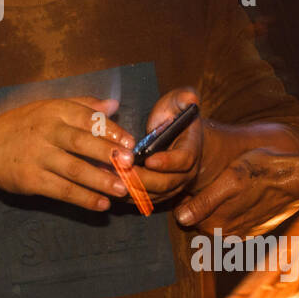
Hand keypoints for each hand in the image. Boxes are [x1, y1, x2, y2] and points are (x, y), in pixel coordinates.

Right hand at [0, 97, 135, 212]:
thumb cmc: (22, 126)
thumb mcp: (47, 108)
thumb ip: (82, 106)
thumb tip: (114, 105)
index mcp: (52, 111)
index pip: (86, 118)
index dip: (110, 130)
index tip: (131, 142)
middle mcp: (45, 132)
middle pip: (81, 143)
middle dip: (108, 153)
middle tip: (130, 164)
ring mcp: (37, 157)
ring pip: (74, 170)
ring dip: (100, 180)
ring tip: (123, 189)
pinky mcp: (30, 180)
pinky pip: (62, 190)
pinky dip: (83, 198)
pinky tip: (101, 204)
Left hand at [110, 88, 204, 202]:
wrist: (177, 136)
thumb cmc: (174, 115)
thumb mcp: (180, 102)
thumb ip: (184, 98)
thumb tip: (190, 97)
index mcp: (191, 150)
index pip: (183, 160)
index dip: (167, 162)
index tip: (149, 159)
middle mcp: (184, 173)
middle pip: (165, 183)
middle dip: (142, 178)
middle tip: (122, 170)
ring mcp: (170, 186)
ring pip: (152, 195)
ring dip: (131, 188)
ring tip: (110, 178)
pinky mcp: (156, 194)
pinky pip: (141, 199)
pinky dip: (124, 194)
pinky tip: (107, 184)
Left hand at [174, 148, 298, 234]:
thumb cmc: (262, 171)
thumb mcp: (230, 179)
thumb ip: (205, 201)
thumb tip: (181, 218)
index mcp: (217, 224)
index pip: (184, 214)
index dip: (184, 196)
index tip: (192, 180)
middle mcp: (228, 235)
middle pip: (200, 218)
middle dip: (199, 202)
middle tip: (209, 179)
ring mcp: (243, 234)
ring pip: (217, 219)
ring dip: (216, 206)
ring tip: (226, 184)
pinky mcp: (255, 230)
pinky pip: (234, 222)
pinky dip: (233, 210)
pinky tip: (242, 193)